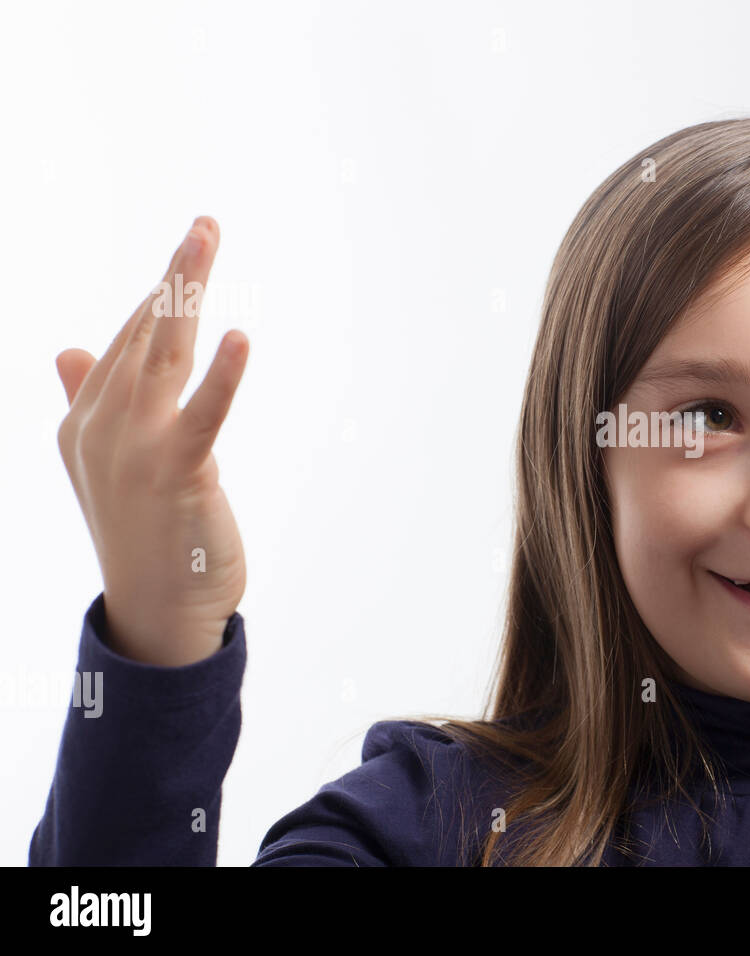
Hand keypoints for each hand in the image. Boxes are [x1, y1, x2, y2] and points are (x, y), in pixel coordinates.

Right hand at [56, 216, 249, 664]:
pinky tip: (238, 337)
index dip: (160, 297)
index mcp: (83, 421)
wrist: (158, 614)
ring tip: (204, 240)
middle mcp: (99, 428)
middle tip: (205, 225)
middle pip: (143, 335)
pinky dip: (220, 375)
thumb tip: (71, 350)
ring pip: (163, 355)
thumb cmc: (146, 535)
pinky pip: (202, 414)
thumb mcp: (111, 464)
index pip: (127, 343)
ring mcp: (133, 449)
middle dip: (174, 277)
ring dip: (184, 293)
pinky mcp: (176, 473)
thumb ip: (93, 401)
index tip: (189, 253)